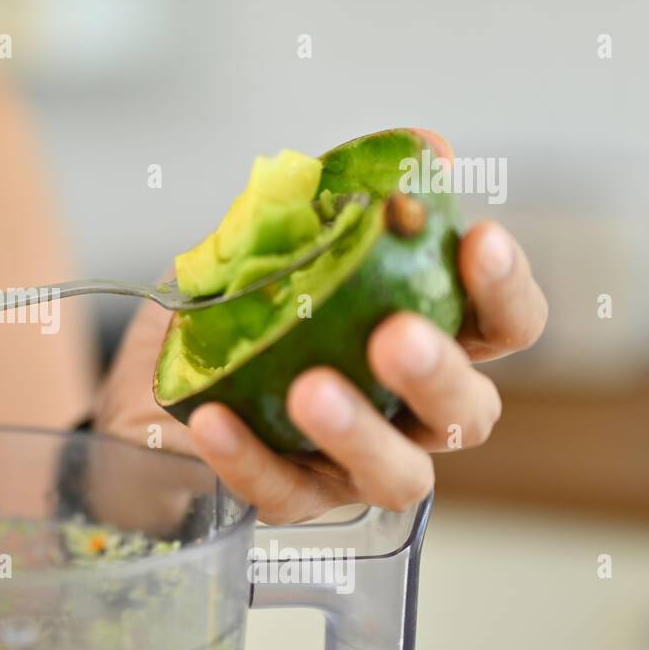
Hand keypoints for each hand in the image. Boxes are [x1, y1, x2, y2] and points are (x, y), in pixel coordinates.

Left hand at [95, 208, 547, 525]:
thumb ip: (338, 201)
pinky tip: (214, 418)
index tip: (477, 240)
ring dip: (361, 430)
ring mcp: (351, 465)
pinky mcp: (289, 500)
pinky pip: (282, 492)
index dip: (503, 289)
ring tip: (311, 388)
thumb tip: (423, 148)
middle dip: (437, 371)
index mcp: (422, 340)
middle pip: (468, 411)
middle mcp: (405, 412)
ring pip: (397, 474)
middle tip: (394, 335)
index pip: (500, 326)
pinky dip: (248, 456)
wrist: (145, 389)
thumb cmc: (226, 319)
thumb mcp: (265, 245)